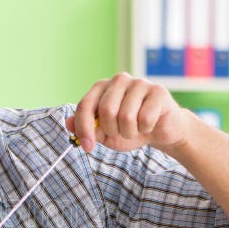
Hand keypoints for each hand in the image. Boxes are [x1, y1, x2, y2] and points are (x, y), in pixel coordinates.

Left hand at [66, 73, 190, 152]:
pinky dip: (145, 129)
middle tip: (120, 133)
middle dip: (112, 131)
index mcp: (102, 87)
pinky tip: (149, 125)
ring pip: (126, 117)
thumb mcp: (104, 133)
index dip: (84, 128)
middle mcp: (119, 80)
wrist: (160, 131)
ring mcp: (139, 83)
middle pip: (106, 111)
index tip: (87, 147)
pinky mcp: (158, 91)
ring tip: (135, 129)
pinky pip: (145, 118)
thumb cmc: (129, 129)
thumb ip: (86, 128)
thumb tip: (68, 123)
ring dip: (130, 132)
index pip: (85, 105)